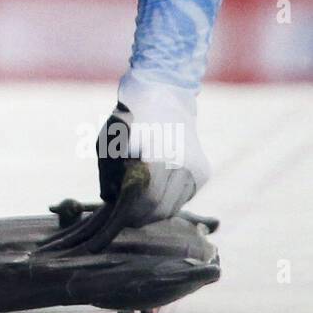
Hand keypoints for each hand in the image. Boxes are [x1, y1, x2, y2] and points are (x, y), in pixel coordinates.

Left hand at [97, 72, 208, 224]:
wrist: (165, 94)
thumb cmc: (129, 119)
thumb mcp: (108, 142)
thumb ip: (109, 176)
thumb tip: (112, 203)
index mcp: (158, 154)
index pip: (145, 199)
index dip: (129, 213)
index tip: (116, 218)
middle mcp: (183, 164)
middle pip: (161, 209)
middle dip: (140, 216)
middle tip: (125, 217)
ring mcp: (196, 169)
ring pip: (174, 207)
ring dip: (154, 210)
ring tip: (138, 201)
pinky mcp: (204, 172)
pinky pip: (183, 197)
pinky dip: (168, 199)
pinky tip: (157, 186)